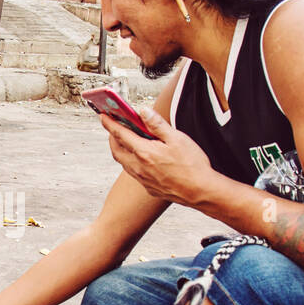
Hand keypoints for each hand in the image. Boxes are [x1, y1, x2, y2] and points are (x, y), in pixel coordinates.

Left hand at [101, 107, 217, 206]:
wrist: (201, 192)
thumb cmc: (192, 166)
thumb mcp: (177, 138)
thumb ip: (157, 124)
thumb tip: (143, 112)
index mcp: (144, 152)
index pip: (120, 134)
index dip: (110, 124)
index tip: (103, 116)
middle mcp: (139, 168)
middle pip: (117, 150)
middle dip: (112, 138)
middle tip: (113, 128)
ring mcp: (143, 179)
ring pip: (124, 163)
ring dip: (121, 151)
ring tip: (125, 141)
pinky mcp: (149, 188)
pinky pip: (134, 173)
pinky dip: (131, 162)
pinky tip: (141, 158)